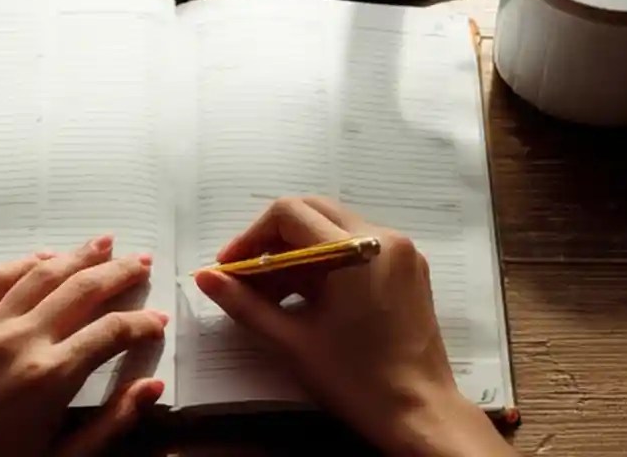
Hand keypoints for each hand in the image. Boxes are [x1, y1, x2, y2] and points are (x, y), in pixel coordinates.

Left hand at [0, 236, 168, 456]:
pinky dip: (24, 262)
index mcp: (50, 377)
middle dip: (118, 273)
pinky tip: (44, 257)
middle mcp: (21, 341)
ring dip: (77, 255)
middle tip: (142, 261)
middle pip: (82, 290)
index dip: (142, 323)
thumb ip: (111, 423)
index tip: (157, 320)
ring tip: (104, 243)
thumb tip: (152, 388)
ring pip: (42, 274)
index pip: (112, 332)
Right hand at [194, 197, 513, 455]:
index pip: (289, 214)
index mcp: (356, 250)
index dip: (251, 236)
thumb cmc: (356, 379)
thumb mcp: (292, 341)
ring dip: (299, 252)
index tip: (230, 268)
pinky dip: (327, 262)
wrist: (420, 413)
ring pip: (335, 228)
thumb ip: (245, 303)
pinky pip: (359, 247)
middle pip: (313, 212)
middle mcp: (383, 238)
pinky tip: (308, 298)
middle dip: (273, 240)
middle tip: (247, 276)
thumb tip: (206, 277)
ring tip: (273, 295)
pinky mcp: (409, 269)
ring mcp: (402, 252)